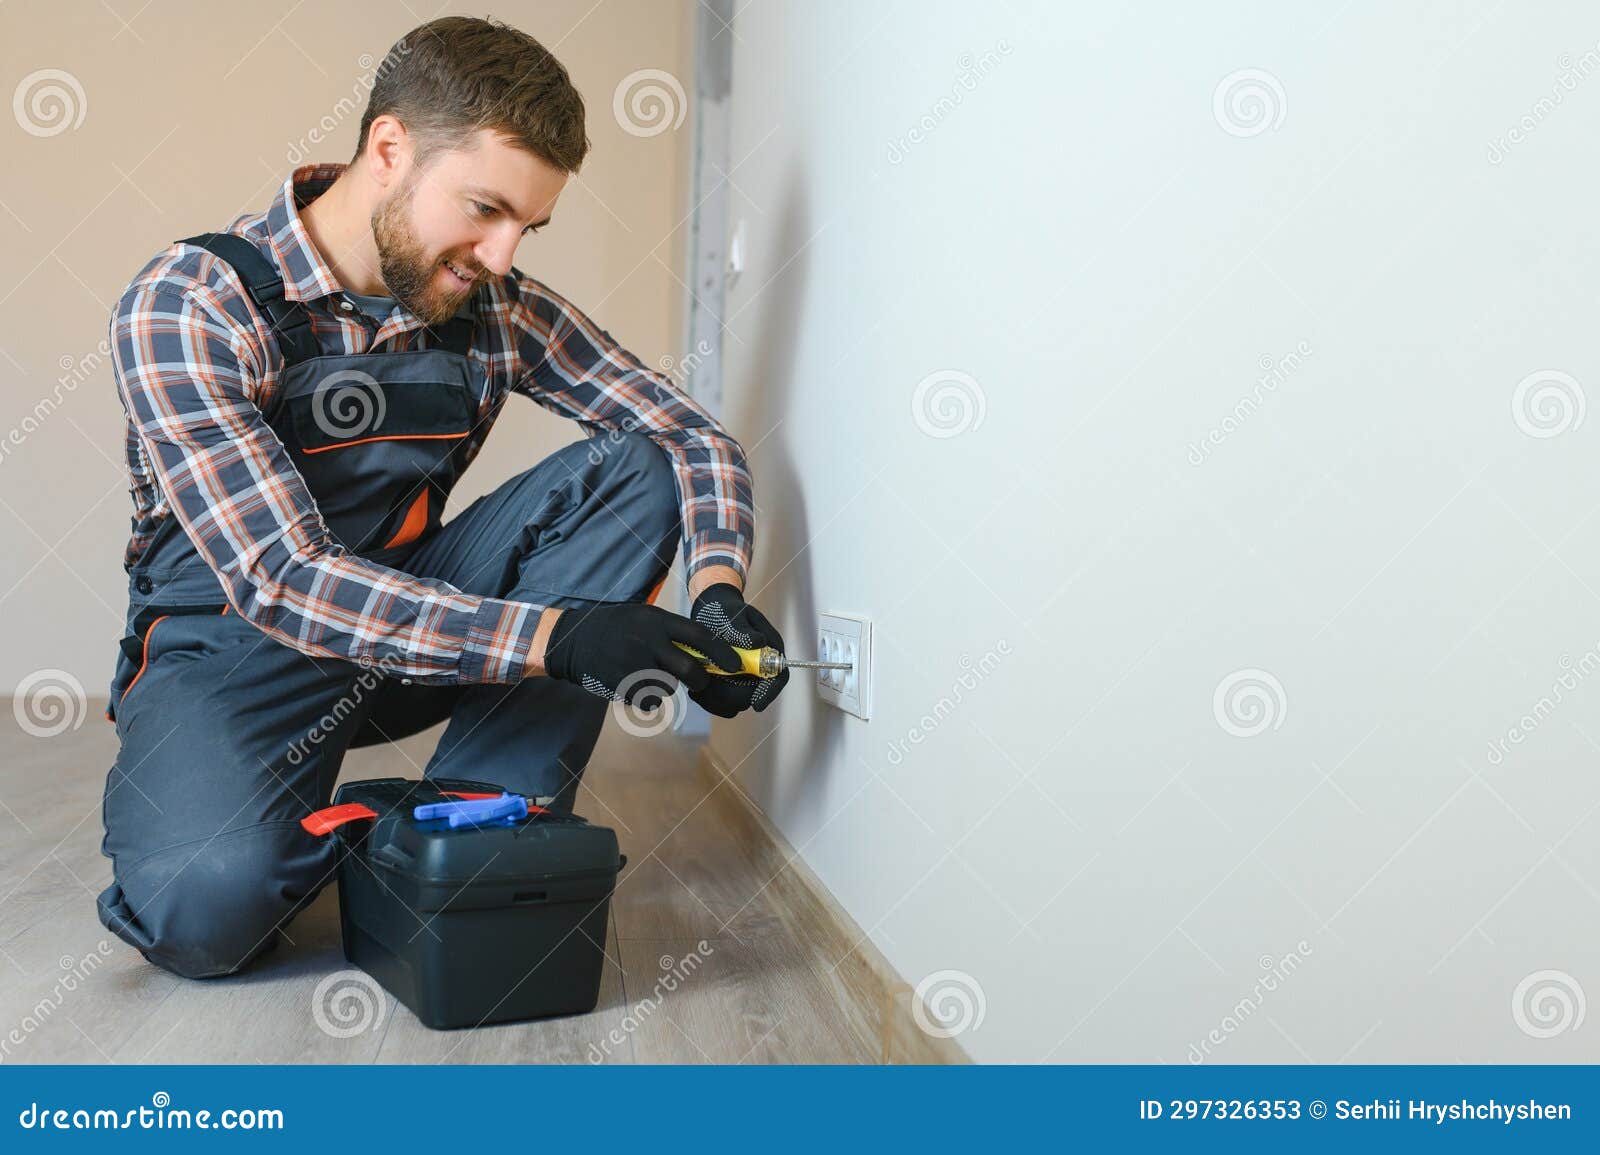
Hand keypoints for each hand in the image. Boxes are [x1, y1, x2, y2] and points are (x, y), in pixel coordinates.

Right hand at [543, 603, 739, 707]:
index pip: (700, 637)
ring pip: (668, 687)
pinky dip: (645, 697)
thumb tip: (706, 652)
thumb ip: (671, 632)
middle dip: (700, 681)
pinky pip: (648, 700)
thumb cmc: (614, 626)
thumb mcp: (643, 617)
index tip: (735, 665)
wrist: (572, 640)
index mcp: (657, 621)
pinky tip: (630, 681)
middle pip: (689, 671)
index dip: (721, 653)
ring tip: (643, 671)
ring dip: (663, 685)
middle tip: (700, 682)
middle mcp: (649, 642)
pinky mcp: (623, 685)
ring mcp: (635, 665)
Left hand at [688, 583, 789, 716]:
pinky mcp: (726, 685)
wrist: (711, 611)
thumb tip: (758, 642)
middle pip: (753, 696)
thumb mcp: (734, 615)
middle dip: (733, 696)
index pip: (777, 677)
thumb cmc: (727, 610)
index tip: (756, 704)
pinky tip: (694, 689)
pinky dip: (707, 700)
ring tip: (697, 688)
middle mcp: (758, 669)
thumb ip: (743, 630)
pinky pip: (720, 703)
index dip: (768, 693)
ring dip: (716, 699)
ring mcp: (742, 679)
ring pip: (734, 704)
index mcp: (770, 652)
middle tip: (709, 687)